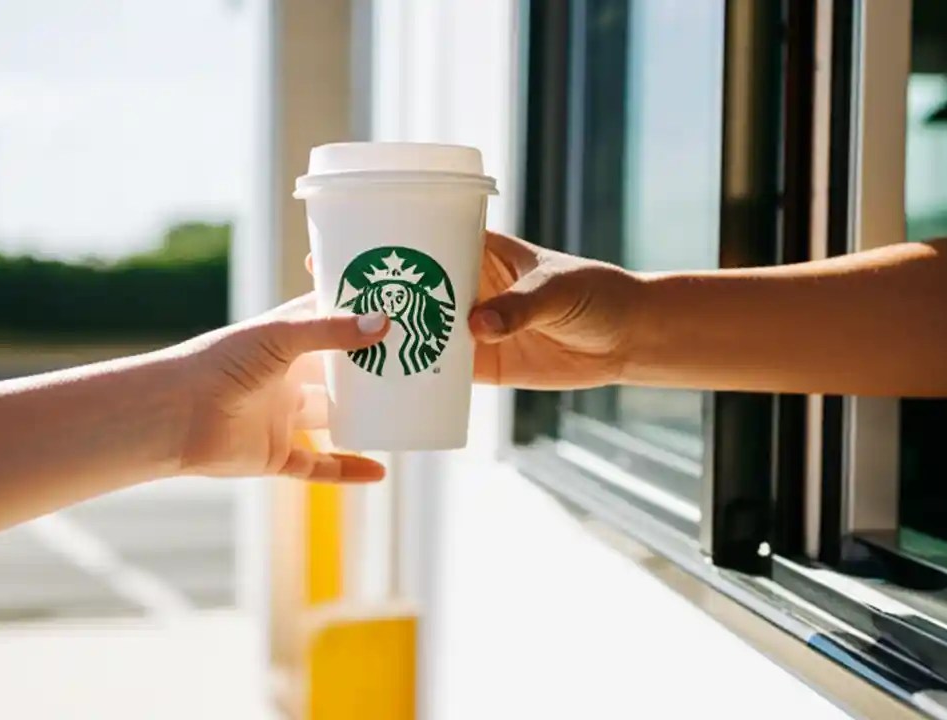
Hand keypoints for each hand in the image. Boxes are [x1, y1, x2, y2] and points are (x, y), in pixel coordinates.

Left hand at [175, 294, 389, 481]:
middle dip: (372, 372)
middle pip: (338, 374)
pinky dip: (348, 470)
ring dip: (365, 420)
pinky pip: (319, 466)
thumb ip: (331, 331)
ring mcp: (282, 417)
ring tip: (407, 416)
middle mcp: (286, 378)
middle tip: (418, 363)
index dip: (359, 313)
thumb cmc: (219, 362)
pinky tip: (380, 472)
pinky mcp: (277, 455)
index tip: (399, 306)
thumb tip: (383, 324)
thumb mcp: (280, 336)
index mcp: (285, 342)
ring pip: (333, 419)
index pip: (329, 321)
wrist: (174, 415)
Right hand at [307, 233, 639, 389]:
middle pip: (408, 288)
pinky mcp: (487, 364)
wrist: (628, 337)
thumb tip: (474, 326)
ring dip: (385, 339)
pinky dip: (415, 379)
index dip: (381, 242)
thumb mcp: (555, 291)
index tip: (337, 246)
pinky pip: (442, 371)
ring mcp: (474, 327)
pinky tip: (380, 388)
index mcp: (481, 253)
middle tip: (318, 302)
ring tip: (335, 348)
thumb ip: (518, 308)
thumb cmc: (595, 295)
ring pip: (418, 331)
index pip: (422, 239)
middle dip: (368, 293)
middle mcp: (469, 288)